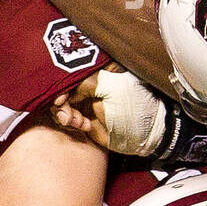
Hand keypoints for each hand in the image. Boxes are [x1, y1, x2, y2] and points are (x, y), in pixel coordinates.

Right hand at [51, 65, 168, 154]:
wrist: (146, 137)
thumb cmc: (135, 109)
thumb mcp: (113, 89)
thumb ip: (88, 82)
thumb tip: (63, 88)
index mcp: (100, 68)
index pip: (71, 68)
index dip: (63, 83)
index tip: (61, 99)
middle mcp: (89, 81)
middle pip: (62, 85)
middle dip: (62, 102)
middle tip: (68, 117)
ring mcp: (84, 98)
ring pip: (60, 102)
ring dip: (65, 114)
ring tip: (79, 123)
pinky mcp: (83, 114)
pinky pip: (65, 115)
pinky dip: (70, 122)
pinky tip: (83, 126)